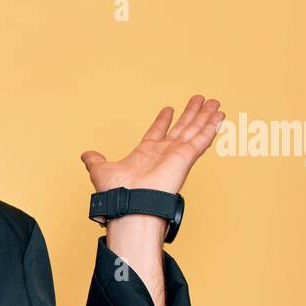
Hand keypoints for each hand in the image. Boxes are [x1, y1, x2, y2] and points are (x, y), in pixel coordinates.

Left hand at [80, 94, 223, 195]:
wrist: (129, 205)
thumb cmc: (116, 194)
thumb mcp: (100, 170)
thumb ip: (95, 160)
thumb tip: (86, 155)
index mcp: (145, 154)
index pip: (157, 132)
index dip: (163, 120)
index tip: (169, 109)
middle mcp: (163, 154)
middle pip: (180, 128)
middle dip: (191, 114)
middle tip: (200, 99)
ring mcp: (176, 155)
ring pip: (194, 130)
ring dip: (205, 116)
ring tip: (215, 102)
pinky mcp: (186, 158)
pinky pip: (201, 139)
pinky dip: (211, 127)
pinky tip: (219, 116)